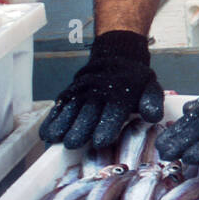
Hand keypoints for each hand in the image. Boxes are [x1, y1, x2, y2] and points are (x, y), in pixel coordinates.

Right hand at [39, 31, 163, 148]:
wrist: (117, 57)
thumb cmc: (135, 82)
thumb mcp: (150, 88)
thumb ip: (152, 102)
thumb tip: (153, 116)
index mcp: (121, 94)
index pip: (113, 112)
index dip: (107, 127)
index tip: (100, 141)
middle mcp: (99, 92)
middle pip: (88, 113)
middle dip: (80, 128)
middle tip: (72, 143)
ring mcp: (82, 92)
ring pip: (71, 110)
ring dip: (62, 124)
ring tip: (54, 138)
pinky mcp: (70, 92)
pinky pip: (60, 106)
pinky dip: (52, 119)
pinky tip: (46, 133)